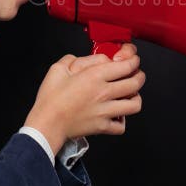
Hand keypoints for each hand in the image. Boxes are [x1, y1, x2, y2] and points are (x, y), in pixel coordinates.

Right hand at [23, 44, 143, 153]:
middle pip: (135, 83)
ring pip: (135, 104)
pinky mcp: (102, 127)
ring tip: (130, 94)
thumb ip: (81, 59)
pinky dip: (122, 120)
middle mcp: (104, 93)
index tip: (132, 58)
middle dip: (139, 75)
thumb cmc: (51, 98)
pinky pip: (122, 125)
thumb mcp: (60, 68)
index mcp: (94, 76)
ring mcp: (105, 111)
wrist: (46, 124)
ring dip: (135, 97)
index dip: (134, 59)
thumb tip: (99, 59)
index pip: (127, 65)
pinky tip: (117, 114)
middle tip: (135, 74)